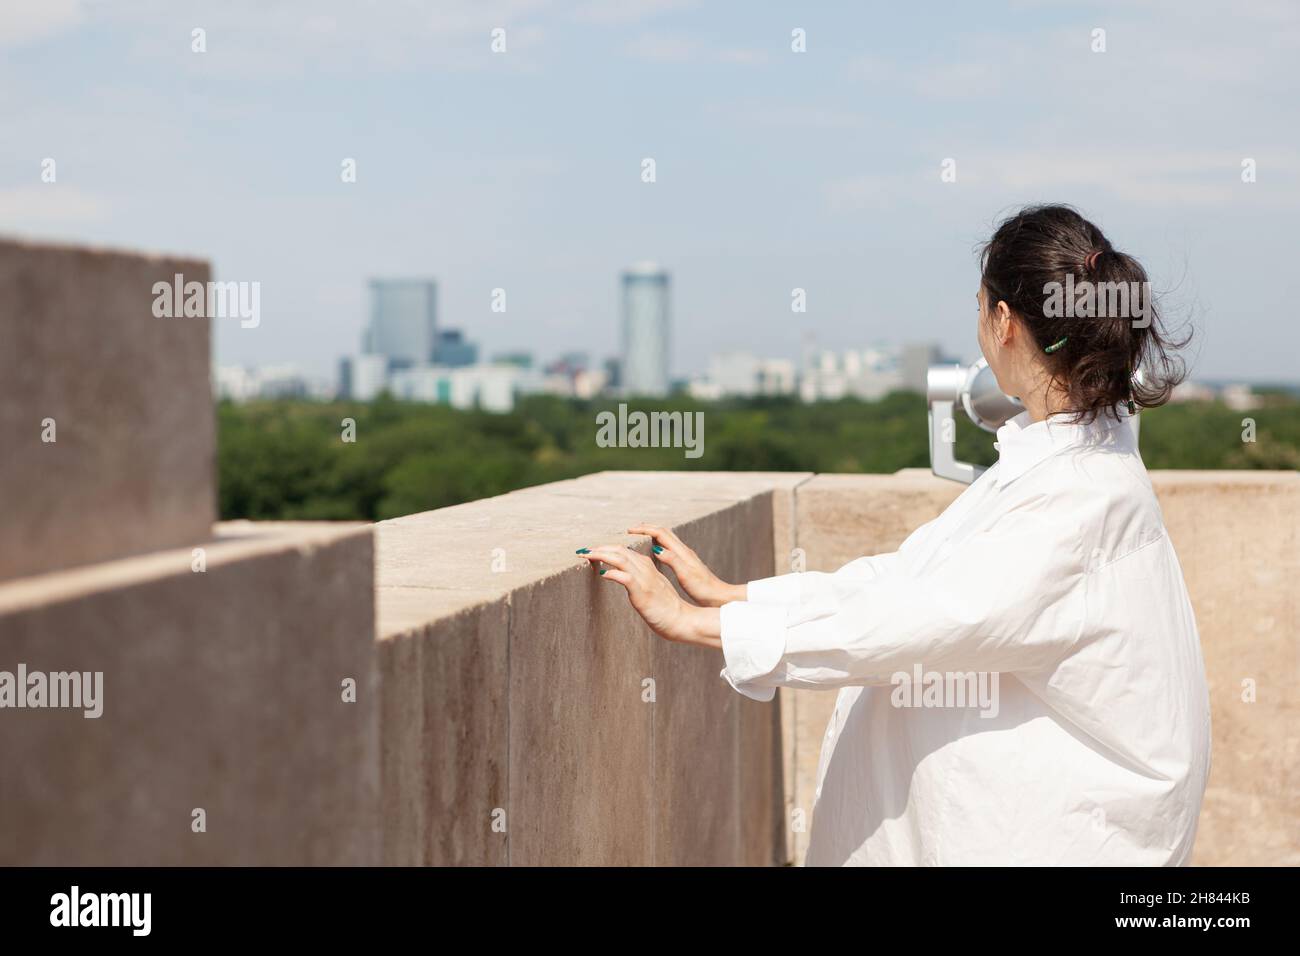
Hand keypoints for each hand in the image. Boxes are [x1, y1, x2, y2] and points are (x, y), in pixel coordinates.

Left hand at [578, 545, 720, 647]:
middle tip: (584, 550)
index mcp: (649, 568)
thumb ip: (640, 579)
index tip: (593, 551)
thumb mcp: (653, 589)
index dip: (608, 548)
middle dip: (600, 548)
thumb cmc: (667, 609)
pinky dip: (613, 573)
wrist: (683, 621)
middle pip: (621, 550)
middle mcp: (647, 570)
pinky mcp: (643, 593)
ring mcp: (646, 580)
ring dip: (602, 555)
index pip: (626, 551)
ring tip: (587, 555)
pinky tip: (602, 574)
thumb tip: (622, 575)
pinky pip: (626, 578)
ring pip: (622, 559)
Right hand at [626, 525, 745, 606]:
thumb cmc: (703, 588)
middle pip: (663, 531)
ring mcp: (685, 555)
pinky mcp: (686, 562)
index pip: (660, 533)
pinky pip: (669, 546)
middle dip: (647, 528)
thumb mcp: (686, 576)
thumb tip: (658, 548)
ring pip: (666, 538)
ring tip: (639, 537)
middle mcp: (684, 550)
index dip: (644, 530)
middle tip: (631, 530)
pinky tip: (654, 551)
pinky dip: (658, 543)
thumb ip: (673, 561)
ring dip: (652, 534)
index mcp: (682, 552)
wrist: (718, 595)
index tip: (630, 531)